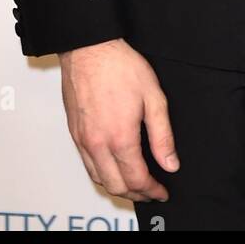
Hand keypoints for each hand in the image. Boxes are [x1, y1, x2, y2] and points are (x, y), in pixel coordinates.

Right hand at [59, 38, 178, 201]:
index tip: (162, 191)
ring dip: (118, 187)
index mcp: (120, 137)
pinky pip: (87, 164)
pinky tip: (113, 167)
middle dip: (136, 194)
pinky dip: (102, 174)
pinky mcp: (74, 132)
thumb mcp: (153, 97)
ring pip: (99, 179)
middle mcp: (97, 144)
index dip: (152, 190)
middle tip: (151, 191)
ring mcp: (82, 139)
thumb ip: (162, 135)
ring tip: (134, 183)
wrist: (88, 48)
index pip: (137, 179)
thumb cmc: (120, 66)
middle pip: (116, 186)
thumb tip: (170, 163)